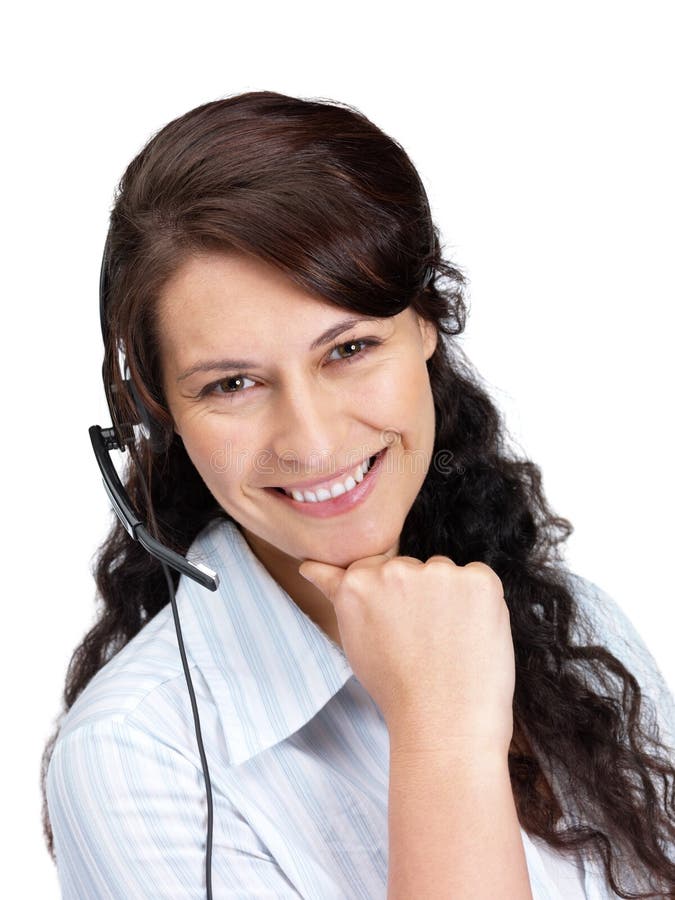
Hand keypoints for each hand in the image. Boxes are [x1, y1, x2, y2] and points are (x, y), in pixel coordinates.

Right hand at [298, 553, 514, 757]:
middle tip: (425, 643)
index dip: (391, 603)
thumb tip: (309, 565)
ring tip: (449, 645)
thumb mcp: (354, 638)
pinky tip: (471, 637)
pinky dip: (480, 605)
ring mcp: (439, 572)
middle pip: (411, 569)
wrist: (444, 726)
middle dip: (419, 596)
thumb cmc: (397, 689)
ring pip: (445, 575)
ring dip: (451, 599)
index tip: (398, 631)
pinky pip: (479, 580)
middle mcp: (394, 570)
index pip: (376, 568)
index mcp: (357, 582)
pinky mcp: (479, 580)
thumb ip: (338, 594)